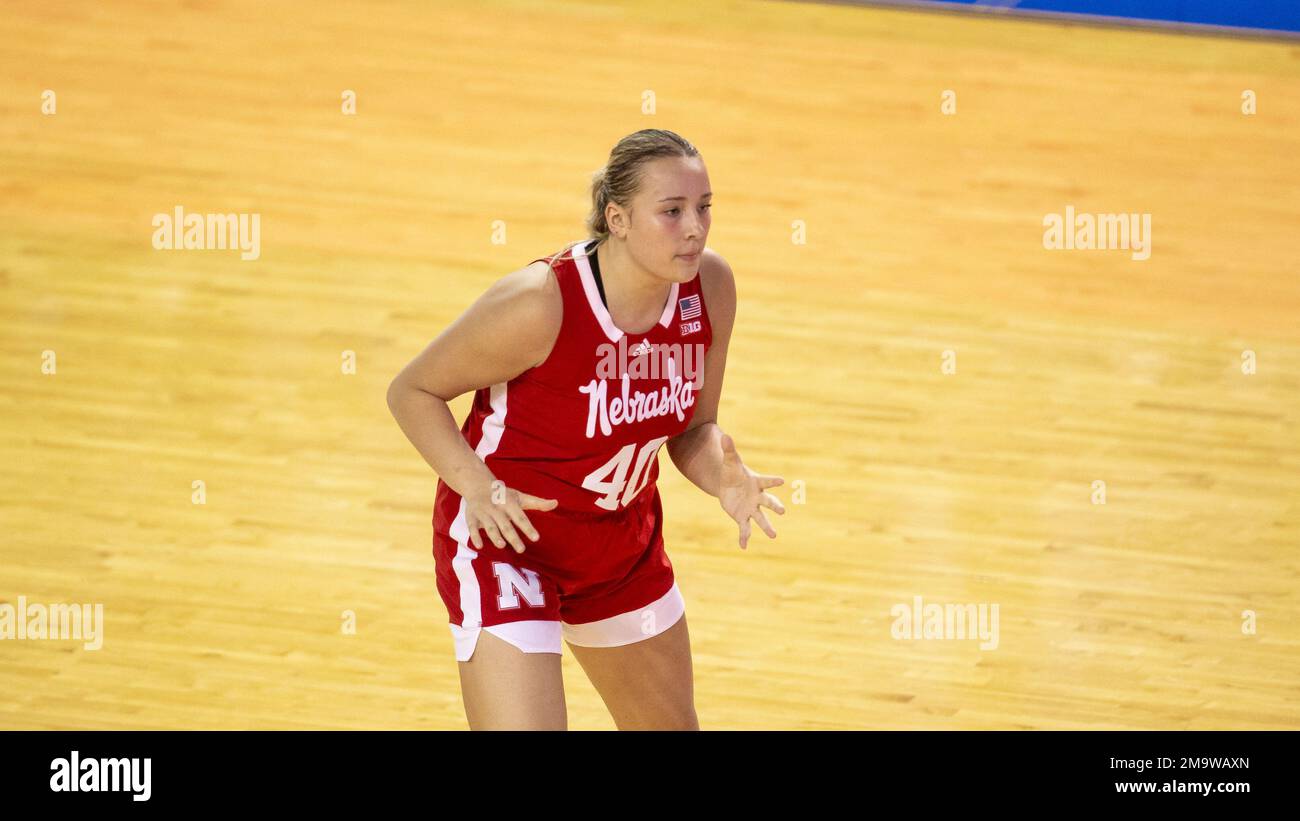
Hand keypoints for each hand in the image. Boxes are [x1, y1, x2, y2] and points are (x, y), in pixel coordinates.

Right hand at [463, 479, 557, 553]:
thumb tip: (556, 503)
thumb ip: (538, 503)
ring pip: (489, 526)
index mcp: (509, 503)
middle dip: (513, 537)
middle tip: (521, 550)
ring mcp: (483, 513)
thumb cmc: (504, 495)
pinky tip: (479, 546)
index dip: (528, 528)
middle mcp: (497, 508)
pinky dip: (475, 536)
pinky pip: (472, 527)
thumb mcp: (521, 497)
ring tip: (502, 545)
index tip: (536, 538)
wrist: (478, 485)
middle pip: (505, 525)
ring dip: (494, 536)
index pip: (520, 517)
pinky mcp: (472, 517)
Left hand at [717, 433, 784, 549]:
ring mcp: (751, 508)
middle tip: (782, 511)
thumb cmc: (732, 471)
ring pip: (761, 519)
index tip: (782, 480)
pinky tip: (743, 546)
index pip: (767, 481)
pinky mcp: (742, 517)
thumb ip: (729, 450)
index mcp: (757, 482)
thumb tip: (724, 435)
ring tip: (773, 535)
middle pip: (769, 502)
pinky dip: (744, 537)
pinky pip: (745, 528)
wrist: (728, 485)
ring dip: (767, 527)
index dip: (773, 481)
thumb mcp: (730, 461)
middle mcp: (758, 497)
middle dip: (775, 506)